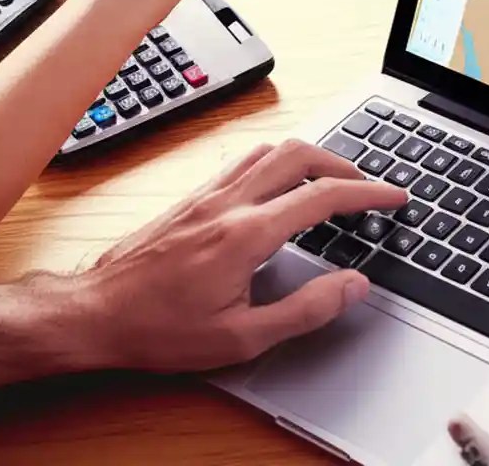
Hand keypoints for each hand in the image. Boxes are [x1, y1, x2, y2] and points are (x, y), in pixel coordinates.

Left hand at [64, 140, 406, 372]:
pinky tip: (282, 183)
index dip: (369, 194)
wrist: (93, 314)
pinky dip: (278, 161)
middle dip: (344, 165)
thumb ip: (306, 309)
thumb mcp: (242, 337)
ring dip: (311, 157)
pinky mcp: (191, 197)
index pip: (323, 197)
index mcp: (247, 235)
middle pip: (300, 155)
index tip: (394, 197)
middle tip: (367, 186)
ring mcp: (207, 195)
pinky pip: (244, 161)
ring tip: (332, 179)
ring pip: (270, 150)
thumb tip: (354, 285)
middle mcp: (228, 203)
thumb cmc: (160, 329)